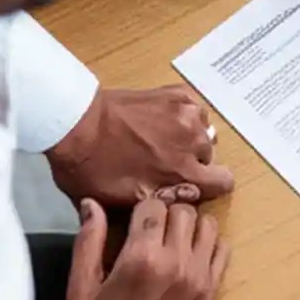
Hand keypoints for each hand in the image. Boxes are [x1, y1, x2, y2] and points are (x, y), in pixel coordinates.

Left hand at [48, 85, 233, 206]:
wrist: (73, 124)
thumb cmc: (92, 169)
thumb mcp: (123, 203)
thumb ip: (159, 206)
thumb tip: (175, 207)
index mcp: (183, 173)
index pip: (225, 182)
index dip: (210, 185)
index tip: (193, 183)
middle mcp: (192, 141)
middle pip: (210, 156)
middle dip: (192, 160)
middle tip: (163, 160)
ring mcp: (186, 112)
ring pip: (202, 130)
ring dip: (186, 136)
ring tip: (160, 136)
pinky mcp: (176, 93)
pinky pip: (192, 107)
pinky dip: (180, 114)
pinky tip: (158, 118)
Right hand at [68, 198, 228, 299]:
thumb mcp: (79, 289)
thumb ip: (88, 241)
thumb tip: (92, 203)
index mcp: (140, 257)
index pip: (152, 205)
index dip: (142, 208)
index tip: (134, 220)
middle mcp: (175, 262)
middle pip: (183, 211)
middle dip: (167, 213)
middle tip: (153, 230)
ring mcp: (199, 277)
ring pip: (208, 225)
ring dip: (191, 227)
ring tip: (174, 240)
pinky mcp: (212, 292)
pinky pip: (223, 251)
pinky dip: (210, 245)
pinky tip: (191, 255)